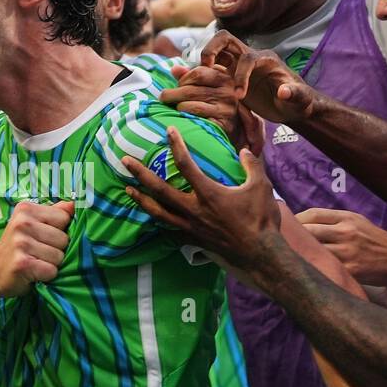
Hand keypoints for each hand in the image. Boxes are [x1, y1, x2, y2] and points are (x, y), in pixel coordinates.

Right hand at [0, 200, 74, 296]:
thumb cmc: (19, 247)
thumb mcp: (33, 224)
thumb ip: (54, 213)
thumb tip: (73, 204)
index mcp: (26, 209)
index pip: (64, 217)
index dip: (59, 231)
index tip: (43, 237)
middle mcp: (22, 223)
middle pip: (64, 238)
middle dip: (56, 249)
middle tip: (38, 253)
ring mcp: (20, 243)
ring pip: (59, 256)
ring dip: (51, 264)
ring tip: (36, 262)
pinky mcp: (22, 263)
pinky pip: (52, 270)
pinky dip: (46, 276)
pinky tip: (33, 273)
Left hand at [122, 126, 280, 273]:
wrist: (260, 254)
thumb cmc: (261, 219)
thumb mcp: (261, 186)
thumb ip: (251, 165)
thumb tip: (244, 151)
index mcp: (208, 193)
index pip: (186, 165)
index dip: (176, 145)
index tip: (169, 131)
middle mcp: (193, 210)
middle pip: (160, 190)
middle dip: (141, 174)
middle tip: (125, 162)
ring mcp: (190, 227)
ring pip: (158, 212)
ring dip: (141, 200)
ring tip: (128, 190)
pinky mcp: (192, 240)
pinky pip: (169, 231)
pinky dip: (158, 223)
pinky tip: (152, 219)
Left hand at [160, 63, 263, 153]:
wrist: (234, 128)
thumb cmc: (215, 104)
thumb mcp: (207, 86)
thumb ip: (191, 77)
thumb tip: (174, 69)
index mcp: (225, 78)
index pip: (198, 73)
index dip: (183, 79)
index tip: (178, 85)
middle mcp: (228, 92)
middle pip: (190, 90)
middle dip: (172, 94)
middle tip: (164, 97)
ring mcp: (226, 109)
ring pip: (190, 105)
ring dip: (178, 107)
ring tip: (175, 108)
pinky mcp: (222, 124)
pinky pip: (196, 119)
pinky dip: (186, 118)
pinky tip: (183, 118)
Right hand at [199, 31, 315, 124]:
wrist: (294, 107)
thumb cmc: (299, 104)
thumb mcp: (302, 101)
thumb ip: (296, 95)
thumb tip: (284, 91)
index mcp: (266, 59)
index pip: (247, 58)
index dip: (240, 75)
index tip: (239, 96)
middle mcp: (251, 57)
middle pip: (225, 39)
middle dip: (212, 50)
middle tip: (205, 70)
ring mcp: (239, 65)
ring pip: (216, 50)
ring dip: (205, 59)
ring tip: (198, 78)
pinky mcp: (231, 74)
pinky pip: (214, 67)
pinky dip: (203, 73)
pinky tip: (198, 86)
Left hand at [296, 208, 386, 286]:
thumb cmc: (374, 239)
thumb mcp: (357, 221)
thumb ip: (333, 220)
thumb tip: (304, 221)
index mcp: (346, 218)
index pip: (313, 214)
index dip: (296, 220)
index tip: (288, 226)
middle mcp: (345, 232)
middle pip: (308, 231)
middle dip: (293, 236)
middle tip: (283, 242)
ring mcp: (347, 252)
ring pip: (313, 250)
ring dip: (300, 253)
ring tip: (290, 256)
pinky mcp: (349, 270)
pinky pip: (325, 266)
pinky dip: (314, 266)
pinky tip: (307, 269)